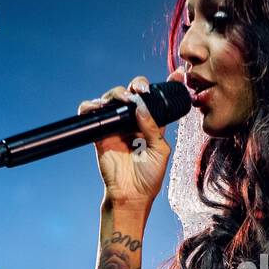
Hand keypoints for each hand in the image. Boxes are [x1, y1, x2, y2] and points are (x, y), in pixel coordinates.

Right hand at [78, 73, 173, 207]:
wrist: (131, 195)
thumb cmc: (148, 176)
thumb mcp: (160, 150)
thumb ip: (153, 126)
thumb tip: (140, 105)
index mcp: (151, 124)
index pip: (156, 99)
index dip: (166, 85)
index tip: (177, 74)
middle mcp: (133, 121)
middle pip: (132, 92)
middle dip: (137, 84)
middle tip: (141, 90)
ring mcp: (115, 125)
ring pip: (112, 98)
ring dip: (117, 93)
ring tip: (125, 99)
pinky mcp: (100, 132)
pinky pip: (90, 113)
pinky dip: (91, 105)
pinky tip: (100, 106)